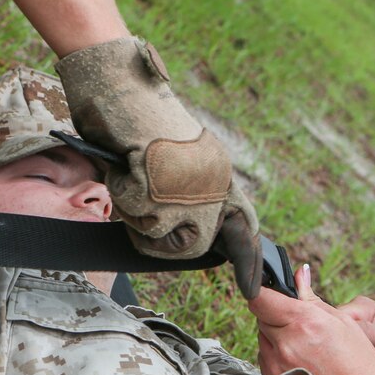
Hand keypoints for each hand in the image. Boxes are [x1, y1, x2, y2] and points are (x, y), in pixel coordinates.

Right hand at [55, 38, 261, 297]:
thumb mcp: (173, 159)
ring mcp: (191, 187)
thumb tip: (182, 231)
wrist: (122, 84)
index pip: (243, 227)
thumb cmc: (136, 118)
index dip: (246, 261)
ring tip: (132, 178)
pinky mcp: (164, 189)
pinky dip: (127, 205)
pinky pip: (142, 224)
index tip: (252, 289)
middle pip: (196, 245)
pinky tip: (125, 173)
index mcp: (219, 172)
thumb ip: (186, 192)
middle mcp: (214, 182)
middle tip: (145, 205)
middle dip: (167, 241)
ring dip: (142, 219)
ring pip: (164, 238)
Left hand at [249, 266, 374, 374]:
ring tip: (305, 346)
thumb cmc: (362, 366)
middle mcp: (285, 344)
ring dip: (277, 335)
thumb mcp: (343, 323)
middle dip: (277, 313)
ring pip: (263, 337)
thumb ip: (313, 298)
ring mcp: (276, 366)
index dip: (264, 291)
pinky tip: (301, 361)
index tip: (271, 290)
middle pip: (262, 316)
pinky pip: (266, 358)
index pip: (261, 297)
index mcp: (304, 323)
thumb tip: (300, 274)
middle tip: (301, 322)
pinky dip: (277, 354)